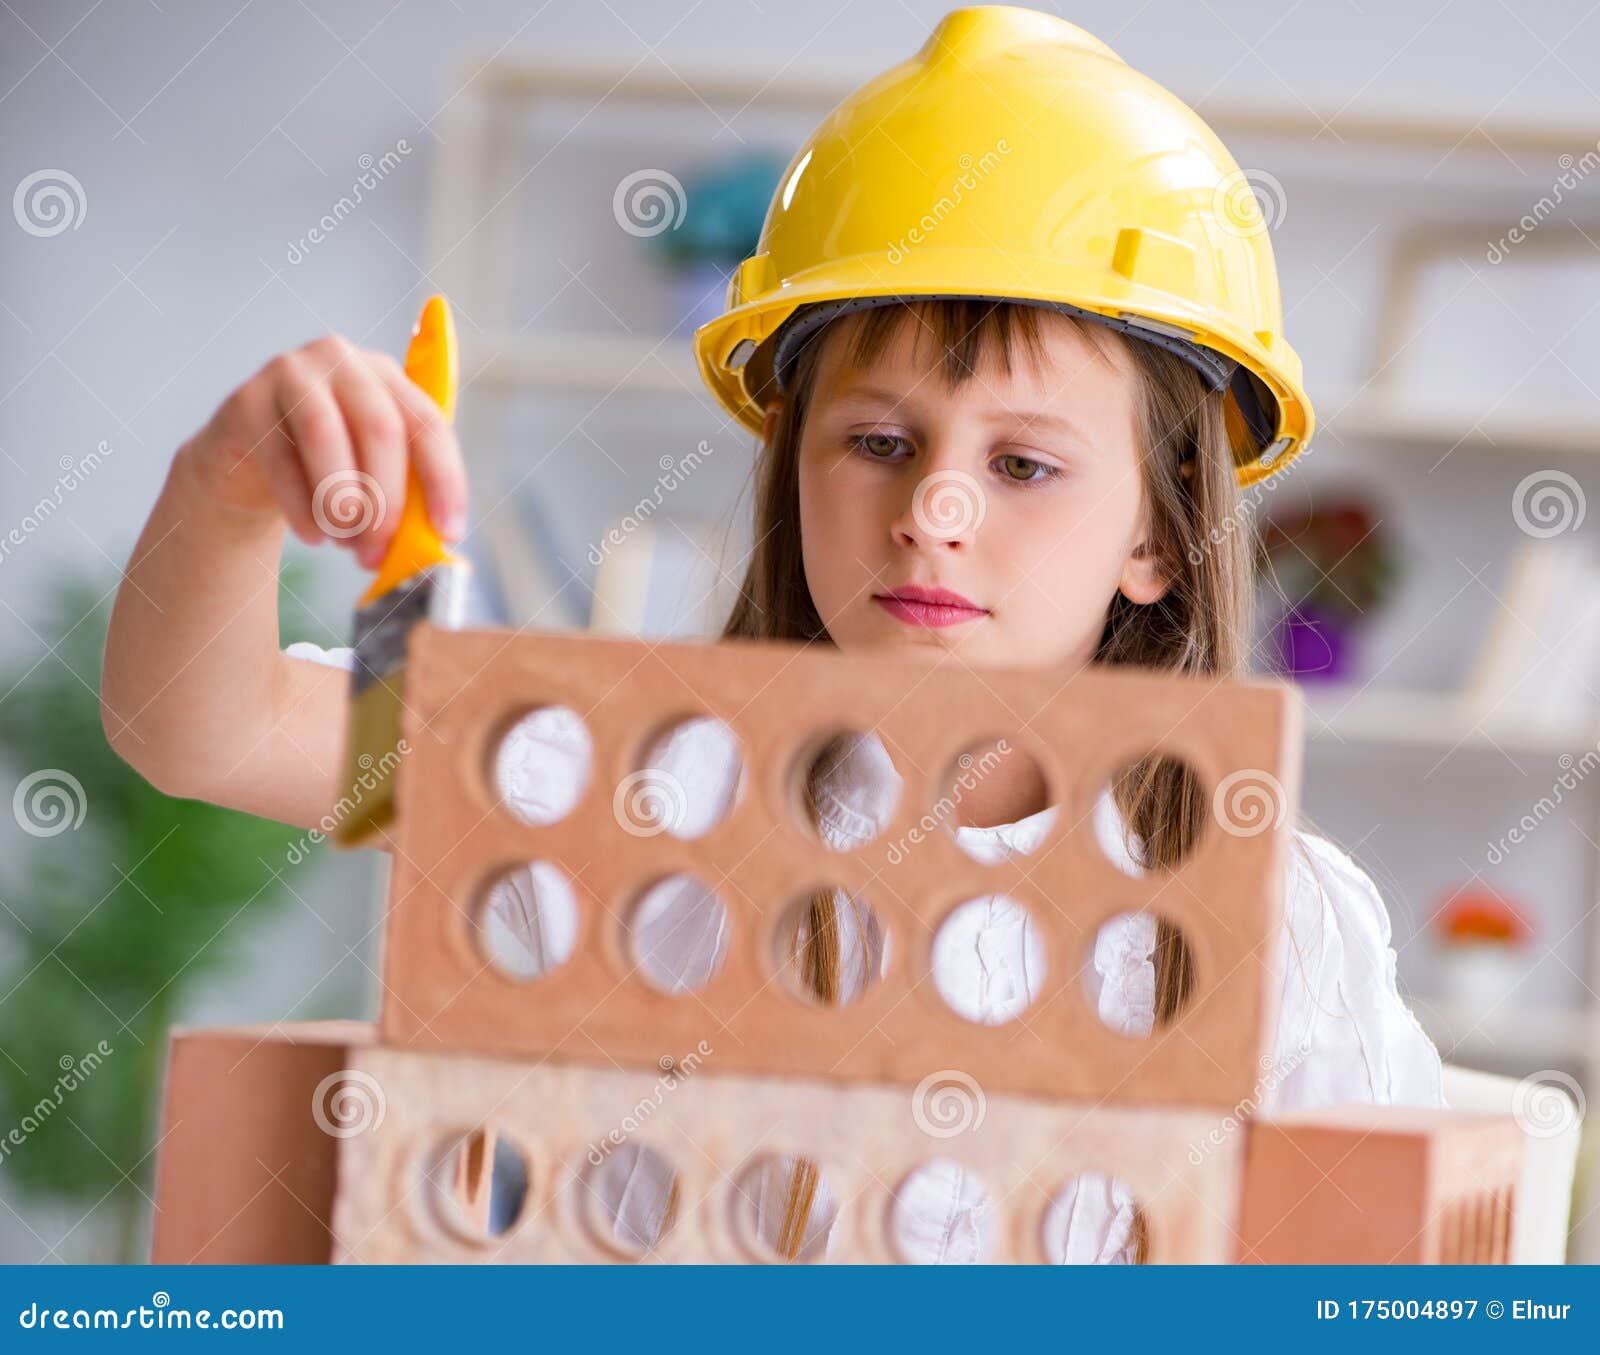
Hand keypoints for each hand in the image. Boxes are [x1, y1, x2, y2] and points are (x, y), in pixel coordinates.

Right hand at [180, 333, 466, 567]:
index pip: (429, 424)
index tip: (447, 533)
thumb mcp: (371, 474)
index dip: (444, 480)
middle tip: (379, 551)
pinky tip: (314, 536)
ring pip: (325, 436)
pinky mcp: (246, 400)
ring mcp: (291, 372)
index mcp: (387, 376)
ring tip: (346, 544)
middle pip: (381, 428)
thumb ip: (404, 497)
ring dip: (341, 503)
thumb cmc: (324, 469)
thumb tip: (432, 543)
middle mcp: (342, 361)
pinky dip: (301, 508)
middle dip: (386, 501)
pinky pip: (279, 458)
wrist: (248, 462)